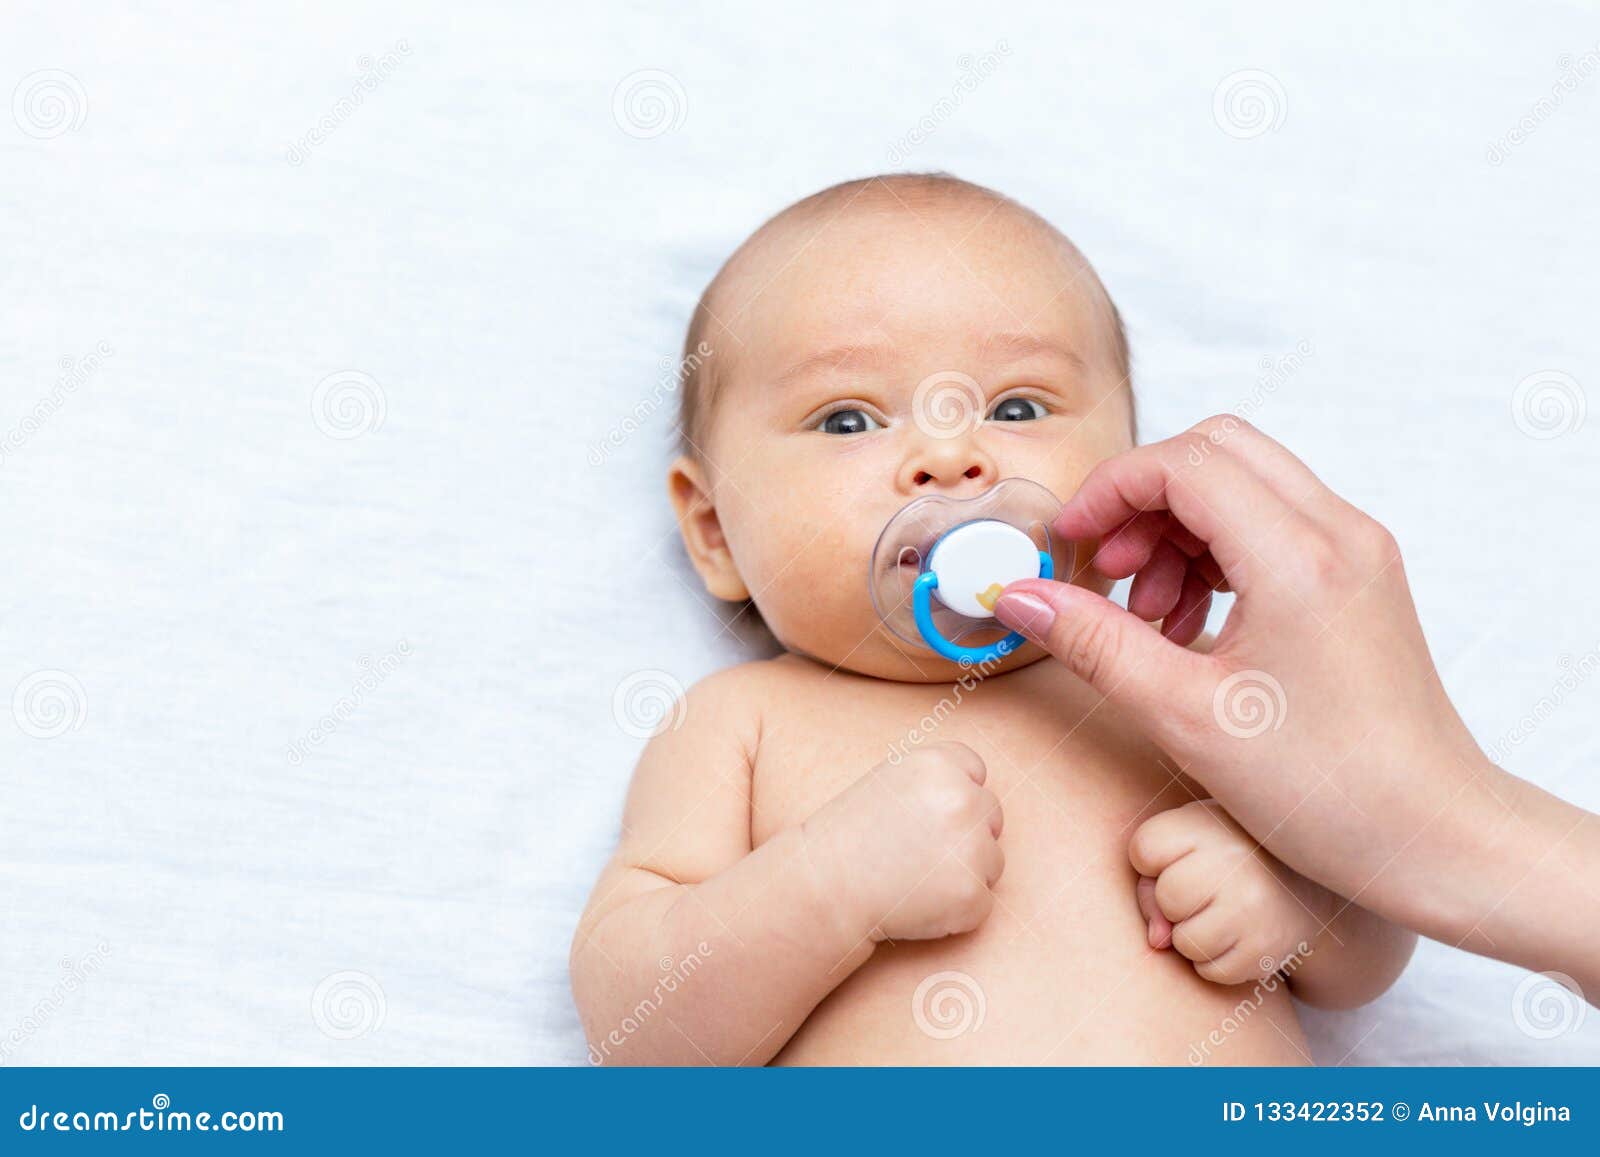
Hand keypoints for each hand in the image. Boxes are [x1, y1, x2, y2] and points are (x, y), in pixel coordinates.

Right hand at [801, 741, 1004, 941]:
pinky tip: (918, 904)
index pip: (975, 773)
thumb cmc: (848, 836)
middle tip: (919, 854)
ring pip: (992, 861)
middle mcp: (962, 799)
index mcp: (939, 765)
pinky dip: (957, 911)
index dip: (955, 797)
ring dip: (965, 874)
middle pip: (991, 816)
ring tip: (914, 879)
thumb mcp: (888, 782)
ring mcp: (971, 848)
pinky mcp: (972, 894)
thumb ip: (934, 779)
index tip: (928, 818)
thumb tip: (977, 789)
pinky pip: (981, 903)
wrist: (824, 889)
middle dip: (967, 836)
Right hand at [992, 416, 1502, 938]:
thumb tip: (1020, 597)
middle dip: (1142, 498)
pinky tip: (1186, 625)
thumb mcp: (1184, 716)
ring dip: (1177, 528)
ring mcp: (1356, 550)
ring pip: (1243, 482)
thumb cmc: (1327, 790)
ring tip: (1146, 615)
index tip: (1068, 543)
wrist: (1434, 837)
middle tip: (1104, 569)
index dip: (1109, 491)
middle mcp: (1339, 533)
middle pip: (1215, 451)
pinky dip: (1215, 551)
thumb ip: (1095, 643)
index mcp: (1300, 557)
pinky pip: (1272, 523)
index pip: (1184, 463)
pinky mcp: (1359, 576)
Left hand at [1130, 800, 1326, 984]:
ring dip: (1192, 936)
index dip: (1152, 860)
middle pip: (1166, 899)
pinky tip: (1236, 935)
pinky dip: (1216, 960)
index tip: (1179, 855)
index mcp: (1206, 824)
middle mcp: (1233, 861)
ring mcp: (1252, 907)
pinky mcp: (1265, 948)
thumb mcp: (1184, 843)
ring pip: (1184, 942)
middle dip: (1173, 902)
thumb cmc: (1223, 856)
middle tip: (1203, 890)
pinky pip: (1211, 971)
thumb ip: (1150, 883)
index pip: (1144, 849)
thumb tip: (1158, 941)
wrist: (1303, 881)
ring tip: (1219, 913)